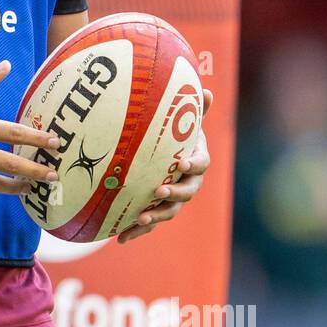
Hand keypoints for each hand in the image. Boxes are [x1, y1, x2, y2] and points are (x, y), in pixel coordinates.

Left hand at [117, 87, 213, 244]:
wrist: (170, 161)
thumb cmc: (177, 139)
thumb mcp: (184, 123)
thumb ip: (194, 110)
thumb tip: (206, 88)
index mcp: (195, 162)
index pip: (200, 164)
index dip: (192, 164)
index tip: (181, 163)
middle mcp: (188, 184)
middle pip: (186, 192)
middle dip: (173, 193)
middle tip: (158, 191)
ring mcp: (174, 200)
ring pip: (169, 211)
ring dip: (156, 216)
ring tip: (140, 218)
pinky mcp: (158, 212)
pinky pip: (150, 224)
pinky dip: (136, 232)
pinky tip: (120, 238)